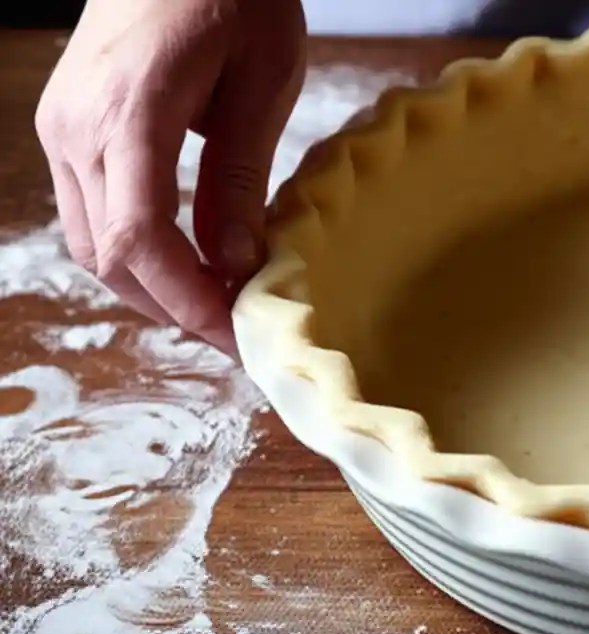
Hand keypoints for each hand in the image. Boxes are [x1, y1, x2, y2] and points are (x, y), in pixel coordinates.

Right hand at [35, 0, 305, 354]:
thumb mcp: (262, 83)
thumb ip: (241, 175)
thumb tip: (234, 261)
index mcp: (129, 110)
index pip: (138, 237)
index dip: (185, 299)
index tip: (234, 330)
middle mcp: (76, 125)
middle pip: (107, 254)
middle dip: (171, 305)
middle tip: (234, 330)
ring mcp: (60, 125)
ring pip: (89, 240)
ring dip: (149, 284)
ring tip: (216, 301)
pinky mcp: (66, 125)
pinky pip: (89, 209)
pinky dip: (133, 248)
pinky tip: (185, 259)